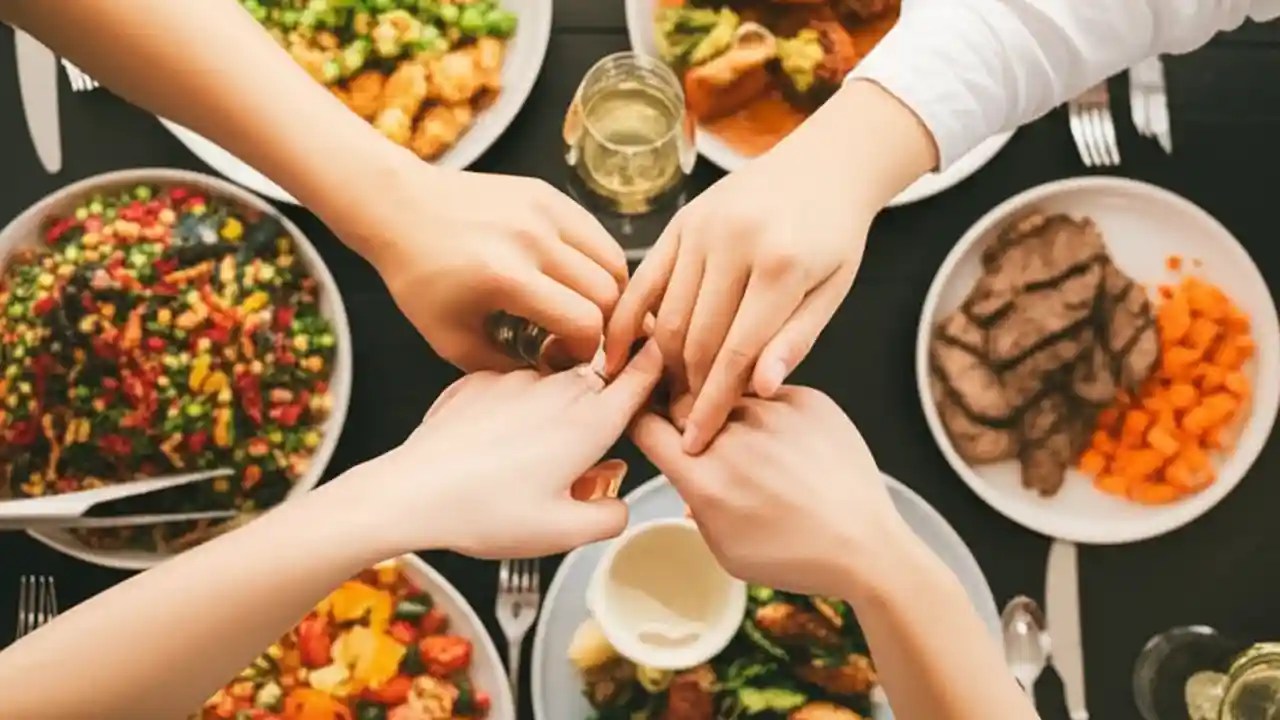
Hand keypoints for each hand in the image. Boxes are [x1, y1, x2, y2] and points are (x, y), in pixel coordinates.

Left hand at [342, 158, 627, 369]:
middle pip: (608, 293)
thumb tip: (552, 374)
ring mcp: (544, 210)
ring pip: (613, 261)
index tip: (565, 357)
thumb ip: (504, 365)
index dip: (586, 351)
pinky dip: (599, 262)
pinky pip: (598, 234)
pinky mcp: (548, 193)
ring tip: (585, 308)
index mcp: (506, 277)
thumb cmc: (419, 277)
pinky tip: (578, 278)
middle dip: (603, 325)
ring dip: (609, 293)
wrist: (399, 207)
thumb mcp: (450, 339)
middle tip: (579, 337)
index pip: (584, 322)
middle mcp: (532, 239)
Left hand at [362, 341, 663, 558]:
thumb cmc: (487, 513)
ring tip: (527, 466)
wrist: (412, 492)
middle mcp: (558, 389)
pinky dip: (513, 416)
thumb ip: (610, 517)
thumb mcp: (563, 534)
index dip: (657, 367)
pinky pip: (511, 394)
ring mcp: (515, 380)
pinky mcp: (478, 381)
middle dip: (600, 411)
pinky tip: (492, 453)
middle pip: (598, 383)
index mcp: (589, 421)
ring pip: (553, 390)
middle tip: (583, 457)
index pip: (641, 375)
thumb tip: (619, 503)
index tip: (665, 360)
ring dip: (553, 416)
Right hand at [604, 115, 868, 454]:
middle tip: (685, 423)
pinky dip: (625, 319)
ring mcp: (701, 230)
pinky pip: (643, 281)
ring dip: (662, 364)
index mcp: (780, 265)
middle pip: (695, 339)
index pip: (736, 352)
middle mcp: (734, 244)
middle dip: (687, 390)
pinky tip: (615, 354)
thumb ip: (795, 340)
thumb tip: (760, 390)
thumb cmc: (835, 235)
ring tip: (667, 397)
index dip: (714, 403)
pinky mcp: (679, 223)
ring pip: (666, 315)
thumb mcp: (834, 290)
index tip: (700, 439)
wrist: (824, 163)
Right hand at [630, 386, 911, 596]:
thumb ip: (695, 504)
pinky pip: (769, 393)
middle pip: (681, 401)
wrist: (865, 545)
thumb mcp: (724, 548)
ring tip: (751, 444)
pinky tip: (785, 444)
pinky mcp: (807, 399)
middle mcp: (731, 435)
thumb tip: (685, 477)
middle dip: (678, 413)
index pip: (643, 424)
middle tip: (696, 432)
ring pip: (726, 393)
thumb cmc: (794, 556)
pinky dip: (767, 411)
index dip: (637, 420)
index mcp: (702, 476)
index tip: (642, 422)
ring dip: (724, 410)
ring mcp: (771, 410)